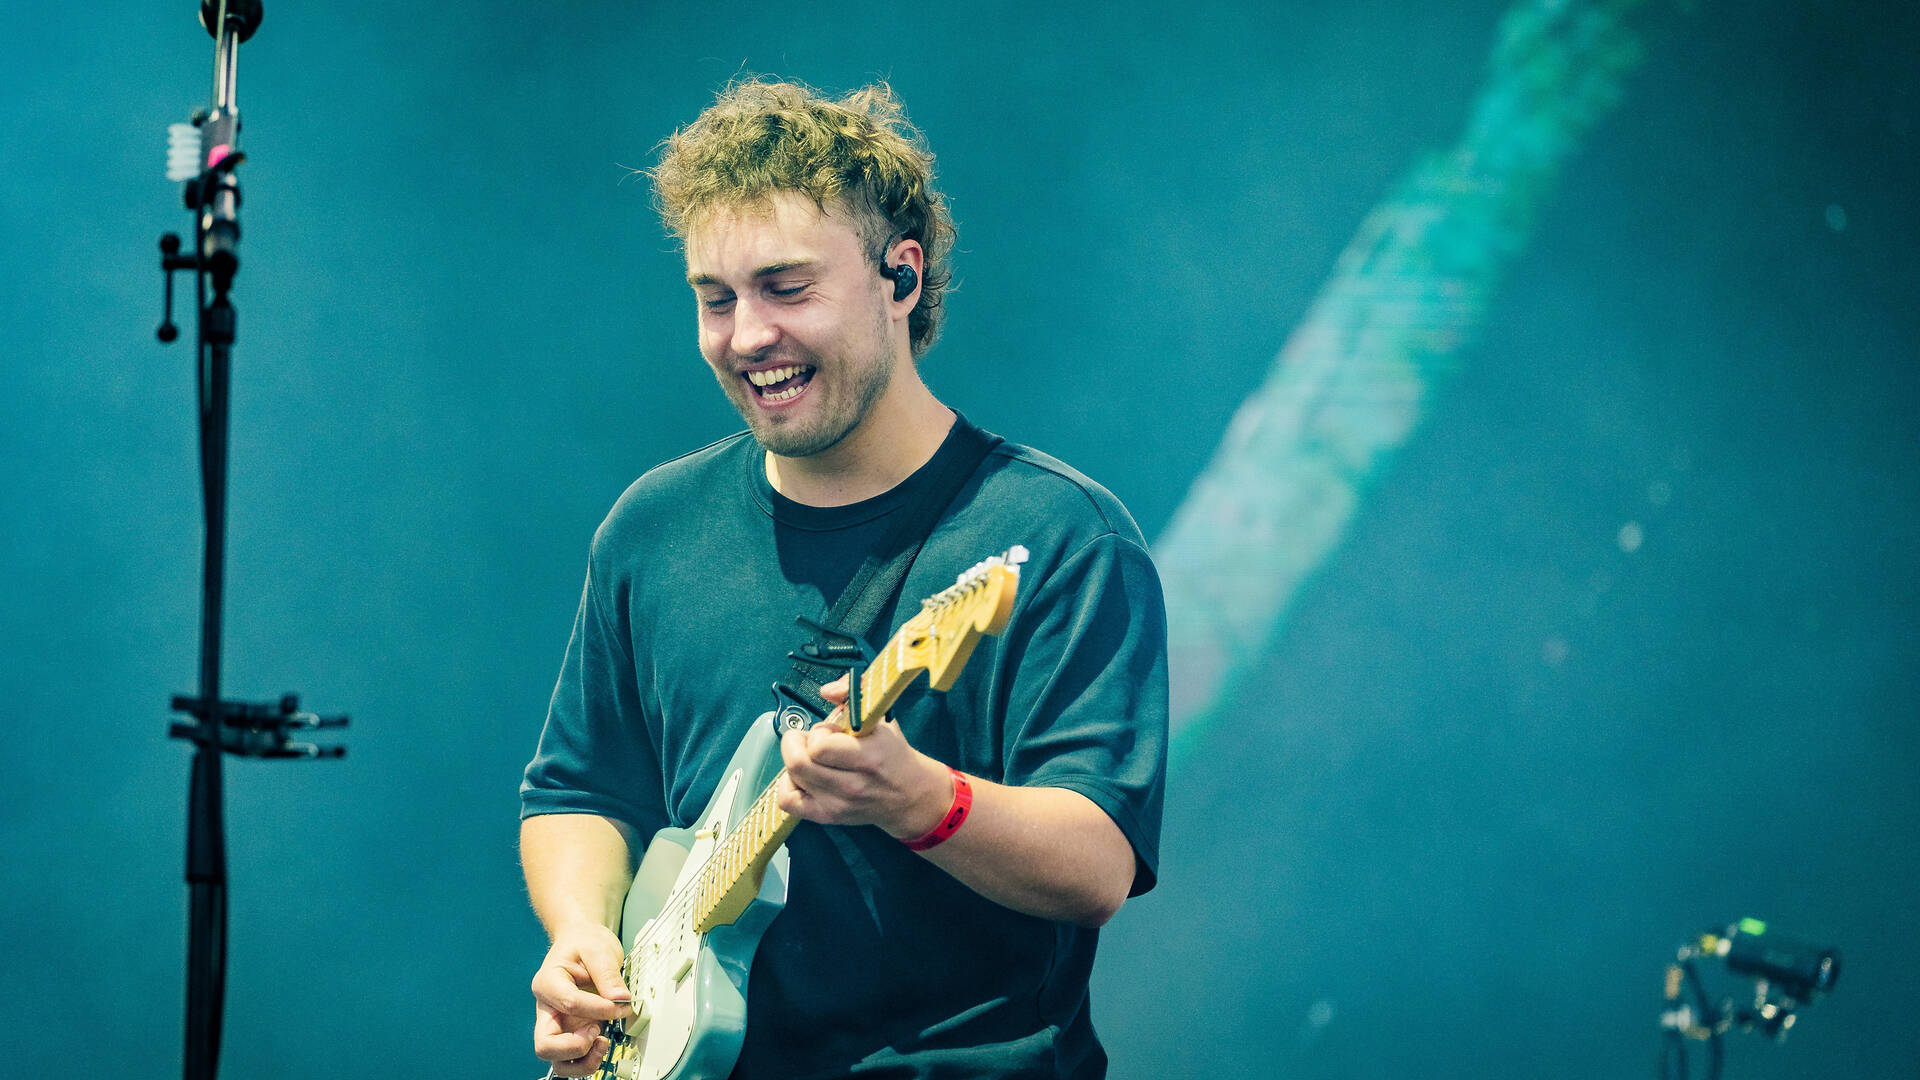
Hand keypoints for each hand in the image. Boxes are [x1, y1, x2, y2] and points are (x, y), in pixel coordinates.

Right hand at [530, 922, 631, 1076]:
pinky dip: (588, 1060)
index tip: (620, 1004)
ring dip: (582, 1061)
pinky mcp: (571, 1032)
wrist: (581, 941)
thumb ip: (608, 974)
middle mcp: (547, 1008)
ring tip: (602, 1043)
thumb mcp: (598, 949)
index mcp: (547, 983)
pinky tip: (602, 1044)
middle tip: (597, 1031)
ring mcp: (558, 1024)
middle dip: (575, 1046)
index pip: (569, 1003)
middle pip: (546, 1045)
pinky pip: (573, 1059)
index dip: (598, 1008)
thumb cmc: (584, 943)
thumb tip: (620, 999)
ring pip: (556, 1061)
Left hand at [776, 674, 951, 838]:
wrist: (908, 795)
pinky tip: (801, 777)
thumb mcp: (880, 717)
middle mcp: (853, 785)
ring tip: (812, 756)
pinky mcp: (828, 816)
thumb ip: (853, 692)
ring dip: (795, 760)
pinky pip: (788, 802)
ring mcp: (838, 804)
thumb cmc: (891, 753)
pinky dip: (786, 785)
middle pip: (799, 763)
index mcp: (869, 757)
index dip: (817, 732)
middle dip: (796, 743)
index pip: (819, 746)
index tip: (829, 730)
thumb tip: (826, 691)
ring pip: (792, 778)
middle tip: (808, 739)